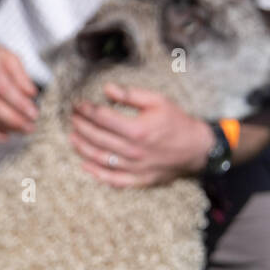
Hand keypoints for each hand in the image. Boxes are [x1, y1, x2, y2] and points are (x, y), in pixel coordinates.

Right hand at [0, 32, 37, 141]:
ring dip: (5, 127)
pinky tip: (4, 135)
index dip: (20, 104)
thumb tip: (31, 96)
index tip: (35, 114)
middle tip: (30, 127)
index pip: (3, 88)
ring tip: (22, 130)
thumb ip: (22, 77)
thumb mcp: (10, 58)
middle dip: (14, 120)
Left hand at [69, 83, 213, 187]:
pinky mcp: (139, 180)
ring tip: (72, 137)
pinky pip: (113, 179)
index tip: (77, 105)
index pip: (102, 118)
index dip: (86, 110)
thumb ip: (131, 95)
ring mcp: (135, 167)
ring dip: (83, 148)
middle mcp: (134, 150)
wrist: (197, 149)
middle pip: (98, 138)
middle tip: (72, 118)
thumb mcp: (158, 101)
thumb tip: (107, 89)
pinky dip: (96, 173)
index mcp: (138, 129)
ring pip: (101, 159)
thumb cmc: (177, 122)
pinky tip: (85, 164)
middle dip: (81, 126)